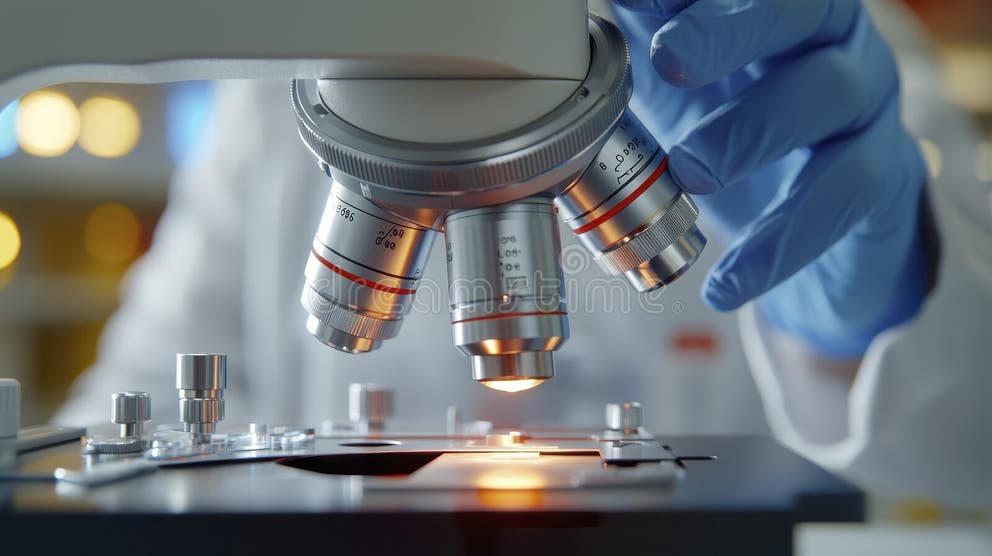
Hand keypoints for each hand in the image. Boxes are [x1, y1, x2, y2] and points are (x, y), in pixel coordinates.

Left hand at [612, 0, 930, 357]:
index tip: (639, 5)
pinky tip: (724, 285)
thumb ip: (638, 40)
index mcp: (767, 8)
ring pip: (829, 92)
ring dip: (750, 132)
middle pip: (798, 8)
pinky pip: (842, 197)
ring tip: (691, 173)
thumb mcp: (677, 80)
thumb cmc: (733, 128)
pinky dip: (778, 244)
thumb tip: (561, 28)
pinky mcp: (883, 172)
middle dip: (727, 30)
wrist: (815, 222)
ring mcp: (864, 100)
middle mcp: (826, 37)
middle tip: (667, 60)